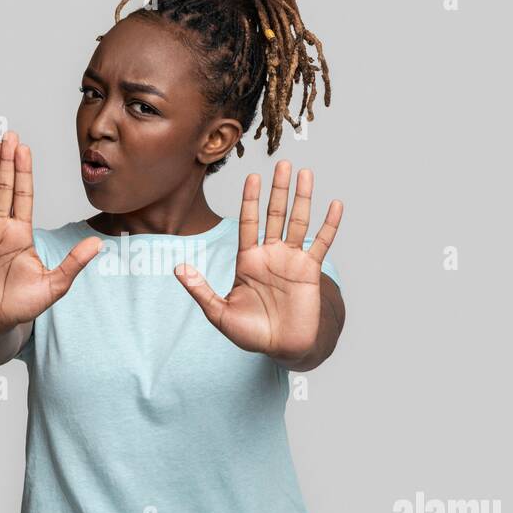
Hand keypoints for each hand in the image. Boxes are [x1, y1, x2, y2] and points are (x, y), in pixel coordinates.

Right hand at [0, 131, 101, 335]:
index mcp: (21, 234)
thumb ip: (74, 263)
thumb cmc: (22, 307)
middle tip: (10, 136)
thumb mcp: (54, 285)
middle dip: (7, 162)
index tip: (25, 149)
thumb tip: (98, 244)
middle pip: (4, 188)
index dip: (24, 172)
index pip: (24, 195)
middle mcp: (0, 228)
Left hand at [174, 159, 342, 362]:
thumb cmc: (251, 334)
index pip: (248, 222)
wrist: (282, 348)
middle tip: (281, 163)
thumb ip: (200, 291)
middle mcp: (270, 254)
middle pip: (274, 214)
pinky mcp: (310, 271)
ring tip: (305, 173)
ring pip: (298, 222)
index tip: (252, 176)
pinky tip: (335, 205)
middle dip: (277, 190)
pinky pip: (321, 243)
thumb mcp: (219, 313)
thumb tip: (178, 269)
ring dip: (302, 198)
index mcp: (248, 260)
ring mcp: (292, 260)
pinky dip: (329, 224)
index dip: (250, 200)